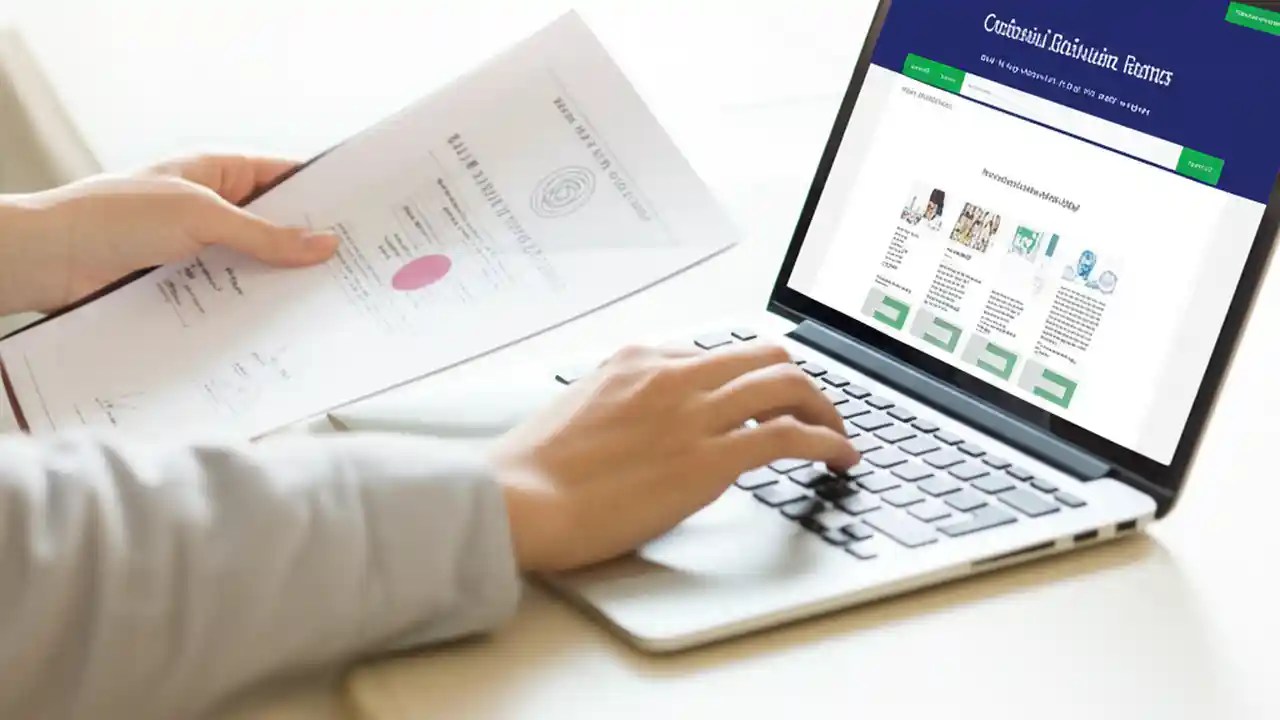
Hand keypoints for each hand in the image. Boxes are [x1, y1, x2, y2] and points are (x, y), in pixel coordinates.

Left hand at [0, 155, 338, 313]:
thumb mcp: (201, 216)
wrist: (49, 260)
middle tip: (355, 266)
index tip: (362, 213)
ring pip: (256, 265)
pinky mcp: (186, 285)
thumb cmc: (114, 216)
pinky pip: (231, 296)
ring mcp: (200, 248)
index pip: (284, 176)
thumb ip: (265, 234)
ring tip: (326, 302)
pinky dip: (252, 308)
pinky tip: (280, 325)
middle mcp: (212, 208)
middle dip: (310, 245)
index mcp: (217, 172)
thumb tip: (323, 242)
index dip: (323, 192)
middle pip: (276, 226)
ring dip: (281, 283)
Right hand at [493, 343, 859, 571]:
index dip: (750, 382)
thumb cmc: (534, 469)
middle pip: (765, 355)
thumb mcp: (578, 408)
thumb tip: (654, 419)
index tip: (764, 401)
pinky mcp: (709, 459)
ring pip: (787, 384)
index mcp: (638, 359)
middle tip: (816, 410)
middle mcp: (672, 375)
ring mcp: (693, 414)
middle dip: (800, 382)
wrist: (518, 500)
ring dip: (825, 408)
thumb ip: (624, 401)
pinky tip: (840, 457)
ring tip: (839, 435)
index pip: (718, 355)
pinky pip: (788, 435)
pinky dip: (827, 441)